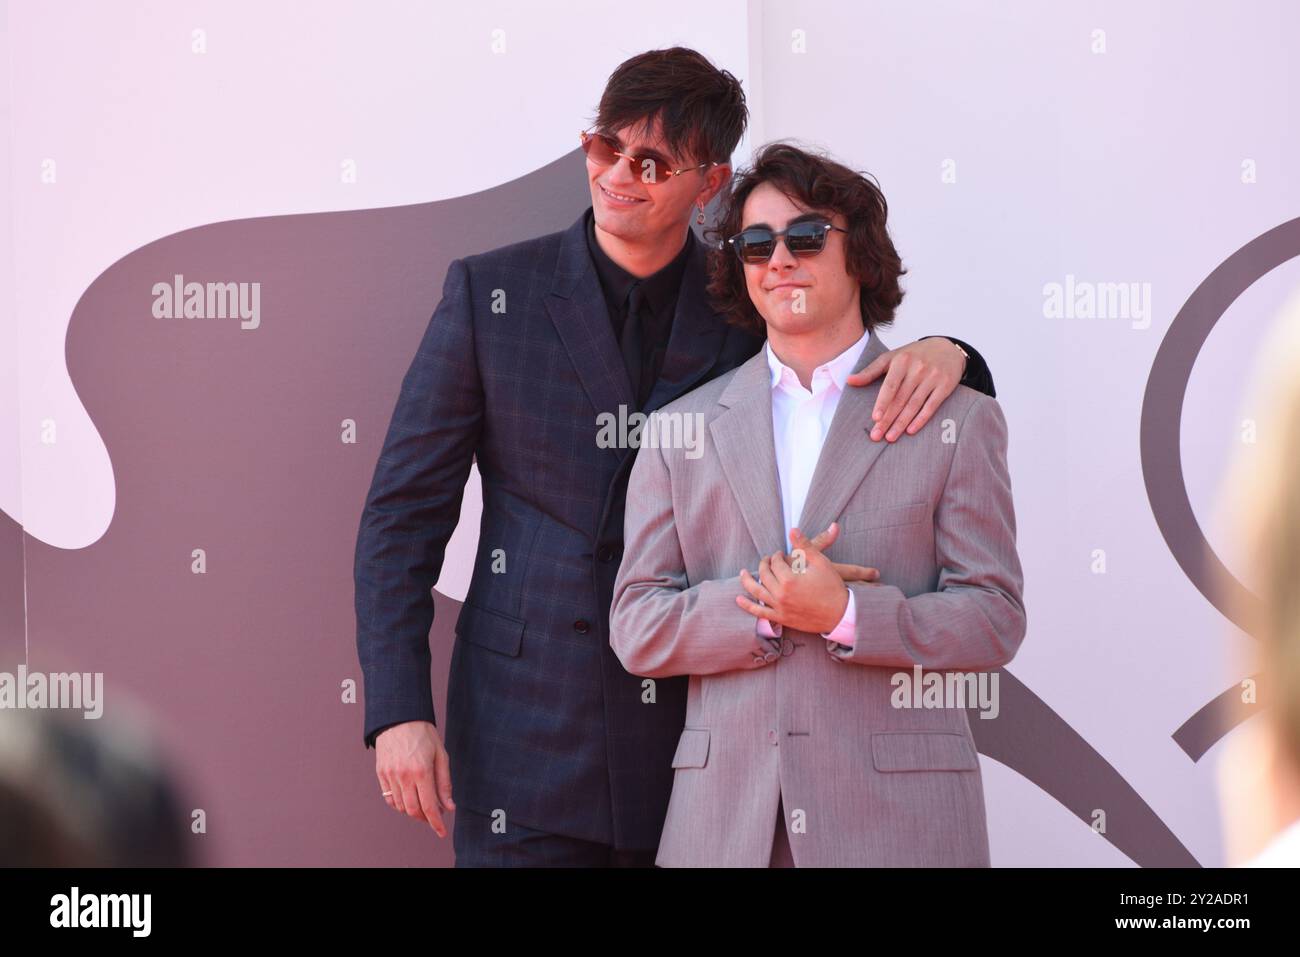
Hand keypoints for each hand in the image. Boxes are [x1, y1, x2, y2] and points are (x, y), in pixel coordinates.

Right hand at [375, 720, 455, 836]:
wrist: (399, 717)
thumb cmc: (423, 733)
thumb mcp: (440, 755)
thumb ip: (444, 783)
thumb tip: (449, 806)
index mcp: (421, 771)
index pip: (429, 806)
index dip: (436, 823)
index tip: (442, 832)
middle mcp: (404, 776)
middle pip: (414, 811)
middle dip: (426, 819)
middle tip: (435, 817)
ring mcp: (390, 775)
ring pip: (401, 806)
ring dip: (414, 812)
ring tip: (424, 805)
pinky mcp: (381, 773)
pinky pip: (389, 798)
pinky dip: (400, 804)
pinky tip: (409, 799)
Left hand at [735, 523, 878, 632]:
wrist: (841, 614)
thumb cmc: (832, 587)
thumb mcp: (821, 563)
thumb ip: (804, 545)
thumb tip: (792, 529)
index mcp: (790, 579)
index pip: (775, 562)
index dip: (775, 556)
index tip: (778, 553)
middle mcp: (781, 594)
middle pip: (764, 575)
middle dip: (764, 564)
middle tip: (766, 560)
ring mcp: (780, 608)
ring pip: (757, 592)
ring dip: (747, 581)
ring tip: (743, 573)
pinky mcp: (781, 618)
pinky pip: (760, 613)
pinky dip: (748, 606)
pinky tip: (739, 599)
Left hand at [846, 337, 965, 441]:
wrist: (947, 348)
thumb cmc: (914, 355)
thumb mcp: (892, 357)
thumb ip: (871, 371)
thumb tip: (849, 381)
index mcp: (902, 361)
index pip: (890, 386)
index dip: (883, 403)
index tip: (875, 418)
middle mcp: (918, 368)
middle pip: (901, 399)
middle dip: (888, 419)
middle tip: (877, 435)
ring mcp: (933, 377)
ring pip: (914, 405)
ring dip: (902, 423)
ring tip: (890, 437)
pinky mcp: (945, 385)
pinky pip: (931, 406)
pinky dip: (921, 419)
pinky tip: (911, 430)